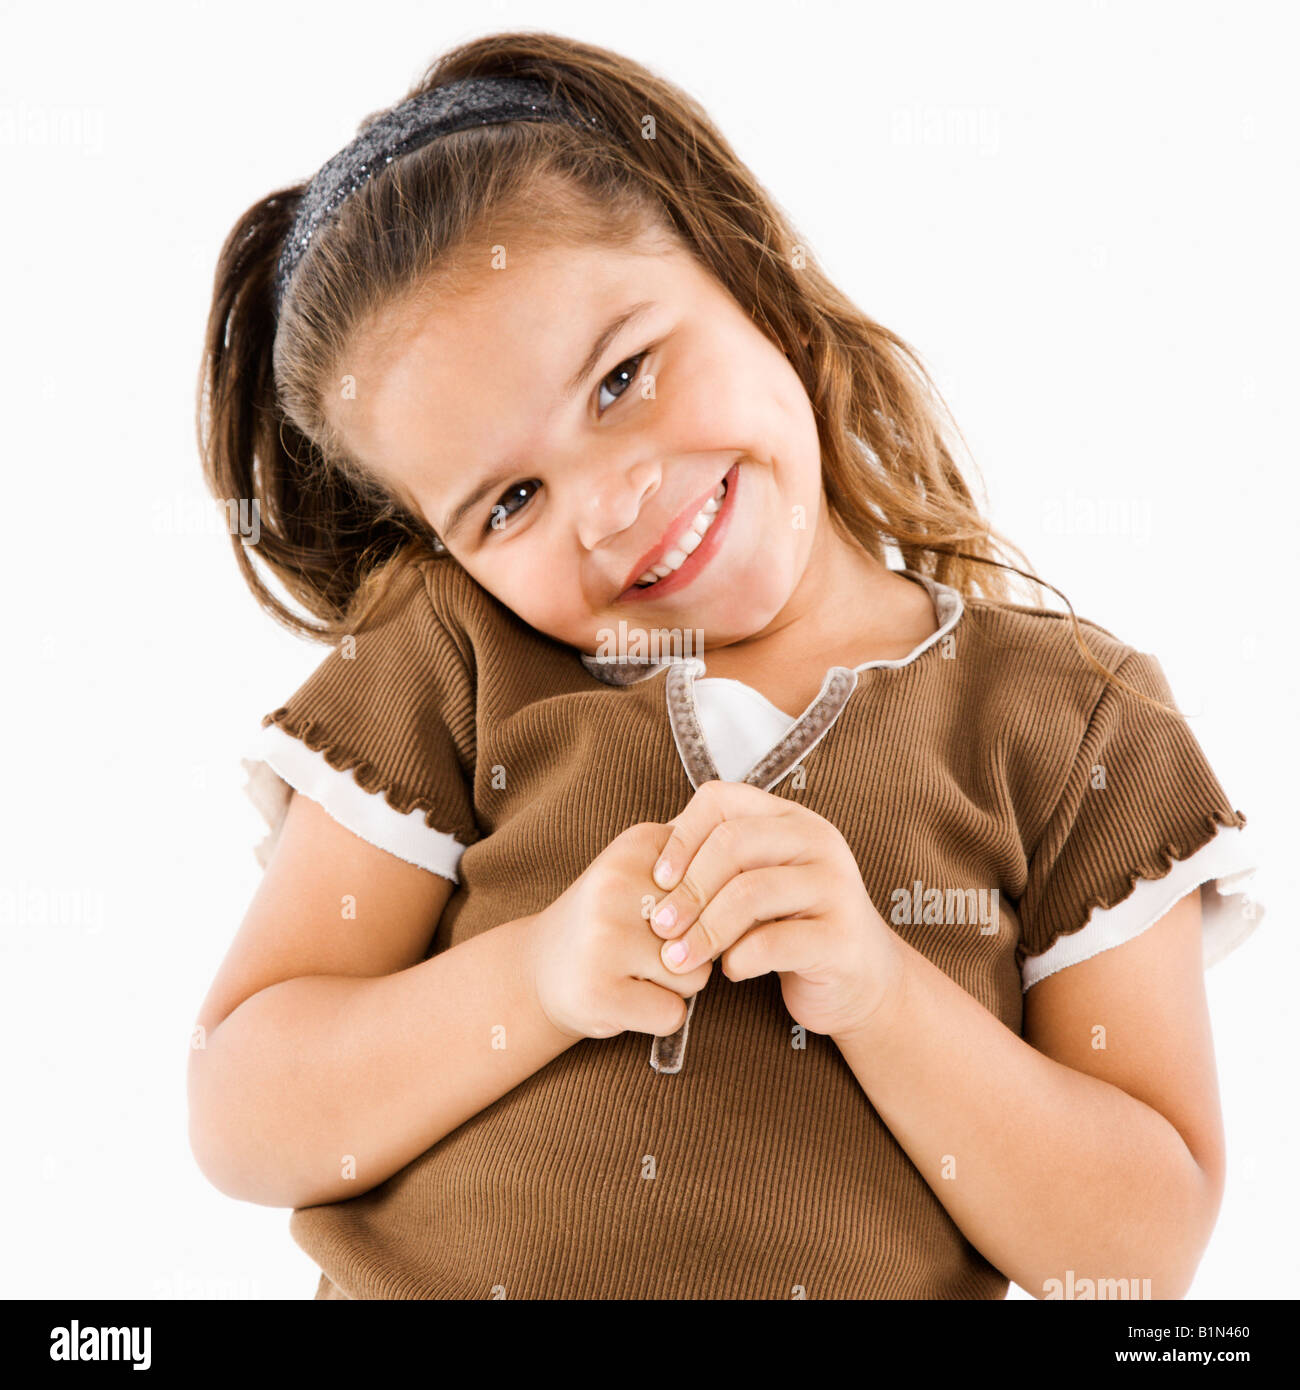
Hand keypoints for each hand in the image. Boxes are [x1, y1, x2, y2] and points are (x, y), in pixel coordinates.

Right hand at [525, 821, 713, 1043]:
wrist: (539, 968)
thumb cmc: (608, 920)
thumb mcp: (645, 870)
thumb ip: (698, 862)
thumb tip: (756, 878)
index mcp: (636, 846)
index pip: (721, 883)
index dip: (707, 909)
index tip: (669, 912)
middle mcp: (616, 885)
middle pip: (711, 929)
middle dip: (695, 948)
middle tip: (648, 947)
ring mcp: (604, 939)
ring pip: (696, 976)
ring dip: (676, 985)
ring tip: (635, 971)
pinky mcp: (599, 992)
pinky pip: (673, 1014)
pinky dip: (658, 1016)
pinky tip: (627, 997)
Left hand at [647, 780, 902, 1039]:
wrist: (862, 983)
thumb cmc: (792, 928)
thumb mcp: (755, 884)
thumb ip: (716, 865)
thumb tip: (647, 862)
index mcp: (789, 818)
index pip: (720, 799)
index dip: (681, 837)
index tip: (658, 880)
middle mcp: (817, 841)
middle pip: (732, 842)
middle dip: (687, 889)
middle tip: (659, 926)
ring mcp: (835, 887)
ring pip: (750, 892)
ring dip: (704, 930)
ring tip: (679, 958)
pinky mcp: (840, 937)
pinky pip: (773, 943)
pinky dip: (739, 960)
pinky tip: (731, 972)